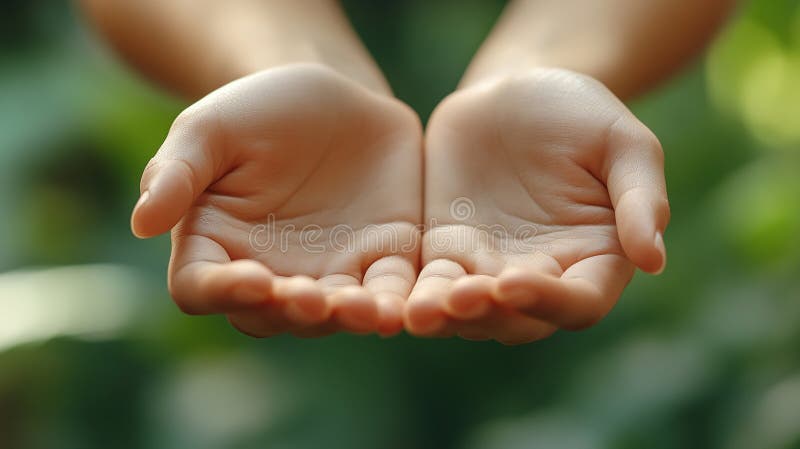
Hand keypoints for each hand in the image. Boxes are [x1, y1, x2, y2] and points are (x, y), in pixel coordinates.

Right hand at [131, 64, 421, 336]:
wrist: (334, 95)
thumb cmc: (257, 110)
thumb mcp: (210, 129)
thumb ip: (177, 172)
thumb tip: (141, 224)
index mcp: (217, 246)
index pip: (204, 287)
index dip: (223, 291)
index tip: (251, 278)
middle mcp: (271, 273)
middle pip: (274, 314)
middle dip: (295, 310)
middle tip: (313, 299)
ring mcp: (329, 272)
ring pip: (334, 314)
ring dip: (350, 317)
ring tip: (368, 311)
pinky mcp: (382, 259)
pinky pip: (390, 290)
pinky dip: (397, 302)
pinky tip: (406, 305)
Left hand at [405, 68, 668, 343]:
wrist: (515, 90)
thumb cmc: (580, 113)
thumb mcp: (623, 142)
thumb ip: (640, 198)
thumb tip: (653, 260)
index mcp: (594, 260)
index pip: (578, 301)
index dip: (549, 300)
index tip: (514, 281)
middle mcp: (542, 276)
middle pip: (517, 320)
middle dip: (488, 314)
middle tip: (460, 298)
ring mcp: (490, 268)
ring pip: (468, 312)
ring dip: (446, 316)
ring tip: (420, 310)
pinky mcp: (446, 251)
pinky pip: (430, 284)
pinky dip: (415, 295)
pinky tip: (393, 297)